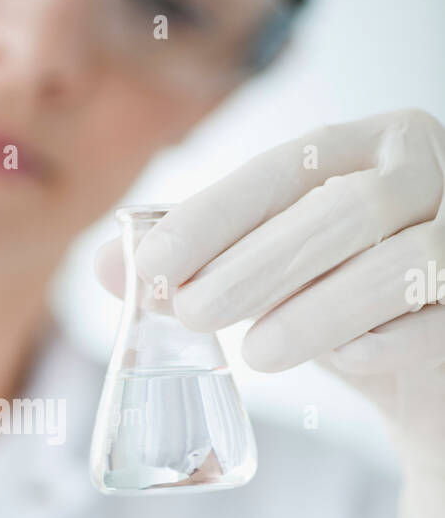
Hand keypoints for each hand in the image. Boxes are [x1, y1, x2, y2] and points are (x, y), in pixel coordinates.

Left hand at [96, 109, 444, 517]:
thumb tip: (106, 265)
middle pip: (339, 209)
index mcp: (371, 145)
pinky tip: (347, 361)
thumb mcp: (272, 274)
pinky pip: (429, 321)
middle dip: (255, 263)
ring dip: (315, 310)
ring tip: (256, 353)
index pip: (285, 167)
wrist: (432, 373)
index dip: (215, 215)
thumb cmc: (346, 304)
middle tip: (192, 313)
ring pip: (392, 264)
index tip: (155, 265)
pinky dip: (380, 343)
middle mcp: (428, 173)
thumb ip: (200, 260)